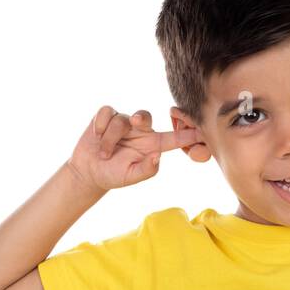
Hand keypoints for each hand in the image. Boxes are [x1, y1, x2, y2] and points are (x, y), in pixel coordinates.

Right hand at [66, 106, 201, 191]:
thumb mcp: (131, 176)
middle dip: (142, 117)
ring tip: (104, 154)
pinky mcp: (107, 116)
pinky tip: (96, 136)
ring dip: (109, 138)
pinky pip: (106, 112)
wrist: (88, 171)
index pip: (174, 138)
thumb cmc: (113, 175)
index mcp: (153, 145)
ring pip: (120, 120)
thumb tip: (157, 156)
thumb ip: (147, 169)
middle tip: (135, 122)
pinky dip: (100, 126)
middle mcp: (141, 131)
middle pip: (145, 116)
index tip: (201, 130)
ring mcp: (124, 122)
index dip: (188, 134)